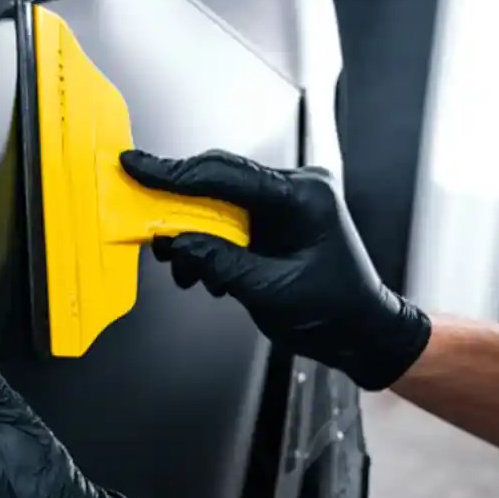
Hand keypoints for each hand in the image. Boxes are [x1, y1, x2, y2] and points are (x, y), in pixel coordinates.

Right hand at [120, 149, 430, 390]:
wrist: (360, 330)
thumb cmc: (333, 312)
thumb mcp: (268, 291)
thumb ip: (218, 261)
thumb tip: (174, 242)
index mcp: (303, 196)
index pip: (227, 175)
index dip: (175, 173)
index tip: (138, 167)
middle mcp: (297, 188)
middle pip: (220, 178)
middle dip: (177, 202)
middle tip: (143, 217)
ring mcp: (287, 200)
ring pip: (219, 199)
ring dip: (192, 231)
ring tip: (180, 266)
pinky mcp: (276, 215)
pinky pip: (230, 215)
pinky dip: (208, 240)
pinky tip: (202, 269)